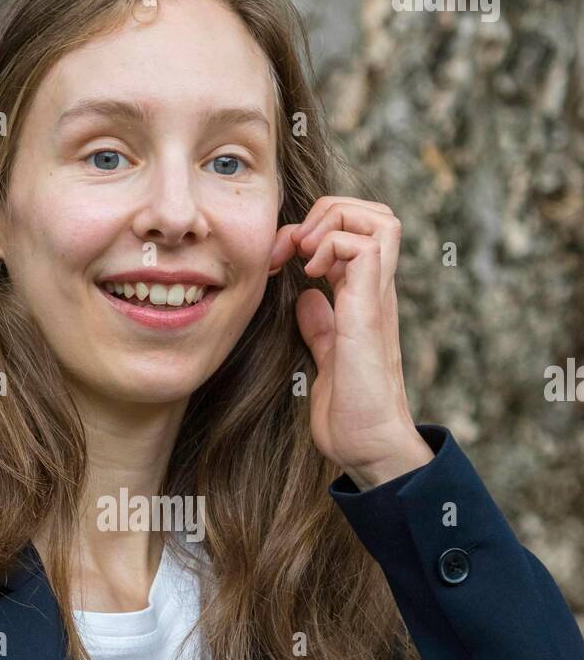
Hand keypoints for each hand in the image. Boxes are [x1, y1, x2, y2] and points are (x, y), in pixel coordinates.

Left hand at [269, 196, 433, 486]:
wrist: (370, 447)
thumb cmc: (351, 414)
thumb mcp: (326, 361)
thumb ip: (321, 328)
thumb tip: (308, 300)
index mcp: (365, 299)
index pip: (357, 231)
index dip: (316, 229)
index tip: (280, 258)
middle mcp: (376, 292)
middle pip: (376, 213)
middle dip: (328, 212)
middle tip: (294, 247)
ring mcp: (376, 299)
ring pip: (379, 218)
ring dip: (334, 223)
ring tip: (307, 255)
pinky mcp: (369, 311)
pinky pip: (365, 246)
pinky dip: (333, 245)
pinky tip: (313, 274)